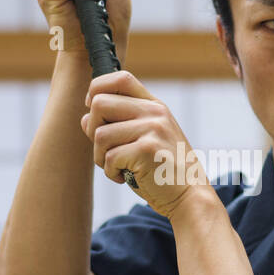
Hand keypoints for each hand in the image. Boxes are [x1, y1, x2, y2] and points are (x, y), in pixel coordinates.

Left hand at [81, 70, 207, 219]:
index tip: (96, 114)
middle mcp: (154, 112)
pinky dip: (111, 173)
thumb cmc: (162, 170)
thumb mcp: (144, 140)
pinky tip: (125, 178)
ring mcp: (153, 129)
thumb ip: (118, 125)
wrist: (189, 196)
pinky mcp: (147, 149)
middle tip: (107, 151)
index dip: (97, 90)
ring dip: (101, 157)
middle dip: (93, 130)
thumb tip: (84, 118)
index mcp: (154, 105)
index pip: (120, 78)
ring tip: (118, 167)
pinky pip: (109, 157)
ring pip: (100, 134)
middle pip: (99, 104)